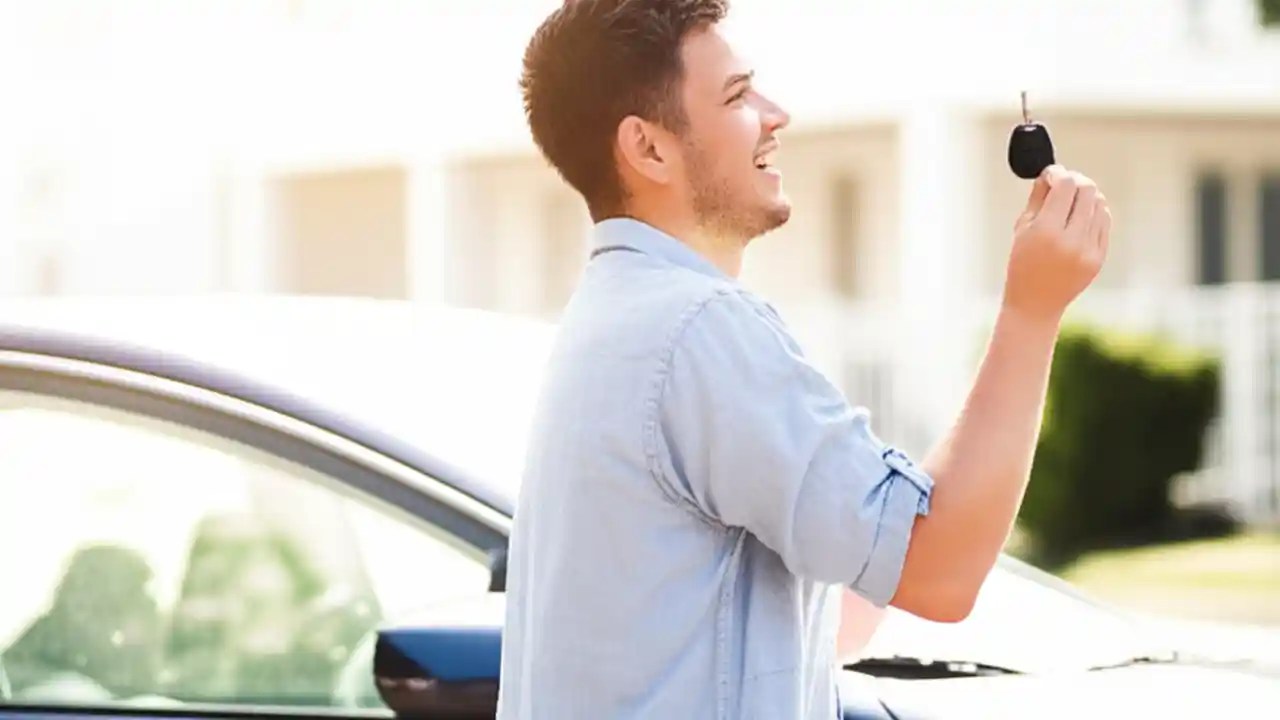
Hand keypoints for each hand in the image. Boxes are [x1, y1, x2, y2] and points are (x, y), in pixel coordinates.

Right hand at [1002, 165, 1110, 321]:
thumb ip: (1038, 198)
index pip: (1065, 185)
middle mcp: (1071, 240)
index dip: (1058, 173)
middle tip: (1063, 184)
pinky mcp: (1100, 258)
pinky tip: (1081, 215)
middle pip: (1087, 190)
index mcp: (1046, 232)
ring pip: (1099, 204)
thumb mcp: (1021, 230)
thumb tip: (1051, 174)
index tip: (1050, 174)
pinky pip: (1104, 222)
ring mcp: (1089, 250)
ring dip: (1086, 196)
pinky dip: (1094, 212)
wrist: (1035, 304)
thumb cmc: (1021, 265)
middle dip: (1075, 181)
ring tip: (1072, 200)